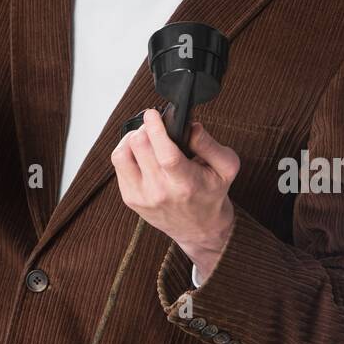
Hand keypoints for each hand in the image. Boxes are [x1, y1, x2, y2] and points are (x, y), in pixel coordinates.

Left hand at [109, 109, 239, 280]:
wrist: (199, 229)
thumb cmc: (212, 194)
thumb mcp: (225, 168)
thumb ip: (210, 144)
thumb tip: (191, 126)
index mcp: (186, 183)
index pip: (165, 153)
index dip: (155, 128)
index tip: (153, 113)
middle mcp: (160, 192)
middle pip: (139, 147)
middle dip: (145, 128)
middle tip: (154, 124)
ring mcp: (142, 197)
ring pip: (121, 155)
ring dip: (131, 139)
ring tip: (144, 136)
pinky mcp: (130, 199)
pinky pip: (118, 166)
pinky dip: (127, 152)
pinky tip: (140, 153)